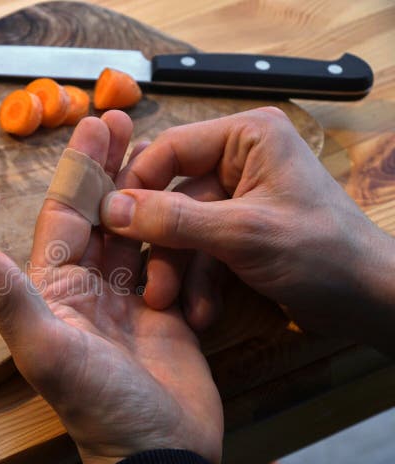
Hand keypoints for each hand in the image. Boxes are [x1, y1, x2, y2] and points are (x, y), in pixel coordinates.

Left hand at [0, 112, 222, 463]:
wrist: (157, 453)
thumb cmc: (99, 406)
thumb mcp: (45, 344)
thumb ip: (1, 289)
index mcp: (56, 289)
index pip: (64, 213)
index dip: (78, 167)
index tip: (94, 123)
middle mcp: (88, 289)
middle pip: (100, 214)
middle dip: (114, 167)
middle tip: (126, 118)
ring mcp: (129, 300)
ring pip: (136, 231)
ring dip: (148, 194)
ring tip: (169, 155)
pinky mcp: (166, 314)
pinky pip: (171, 260)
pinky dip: (179, 236)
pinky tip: (192, 210)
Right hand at [100, 107, 394, 352]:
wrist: (372, 304)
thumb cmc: (321, 255)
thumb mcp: (241, 234)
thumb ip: (173, 219)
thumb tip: (110, 208)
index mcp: (247, 138)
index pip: (171, 149)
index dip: (137, 185)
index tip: (109, 222)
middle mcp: (240, 161)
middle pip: (173, 196)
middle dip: (163, 245)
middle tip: (142, 278)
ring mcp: (240, 200)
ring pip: (184, 230)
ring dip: (179, 272)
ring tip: (172, 307)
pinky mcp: (241, 235)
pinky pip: (203, 251)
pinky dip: (200, 282)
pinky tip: (201, 312)